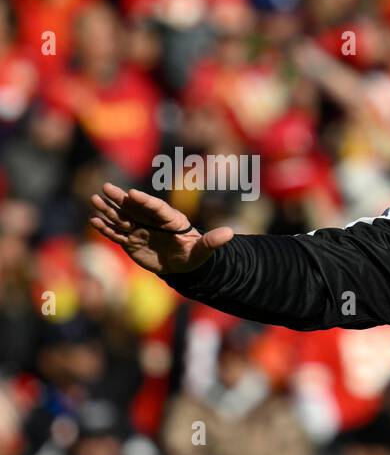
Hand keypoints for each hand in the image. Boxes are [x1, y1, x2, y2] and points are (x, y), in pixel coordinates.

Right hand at [89, 182, 233, 275]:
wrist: (182, 266)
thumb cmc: (194, 255)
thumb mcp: (204, 251)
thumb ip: (213, 242)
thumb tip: (230, 234)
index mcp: (170, 219)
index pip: (156, 207)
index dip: (144, 201)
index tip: (132, 194)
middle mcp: (151, 221)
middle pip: (134, 208)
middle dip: (120, 199)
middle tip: (106, 187)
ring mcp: (139, 230)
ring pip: (122, 218)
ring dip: (108, 210)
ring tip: (94, 200)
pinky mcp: (130, 242)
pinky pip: (117, 234)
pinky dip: (106, 229)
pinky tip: (94, 221)